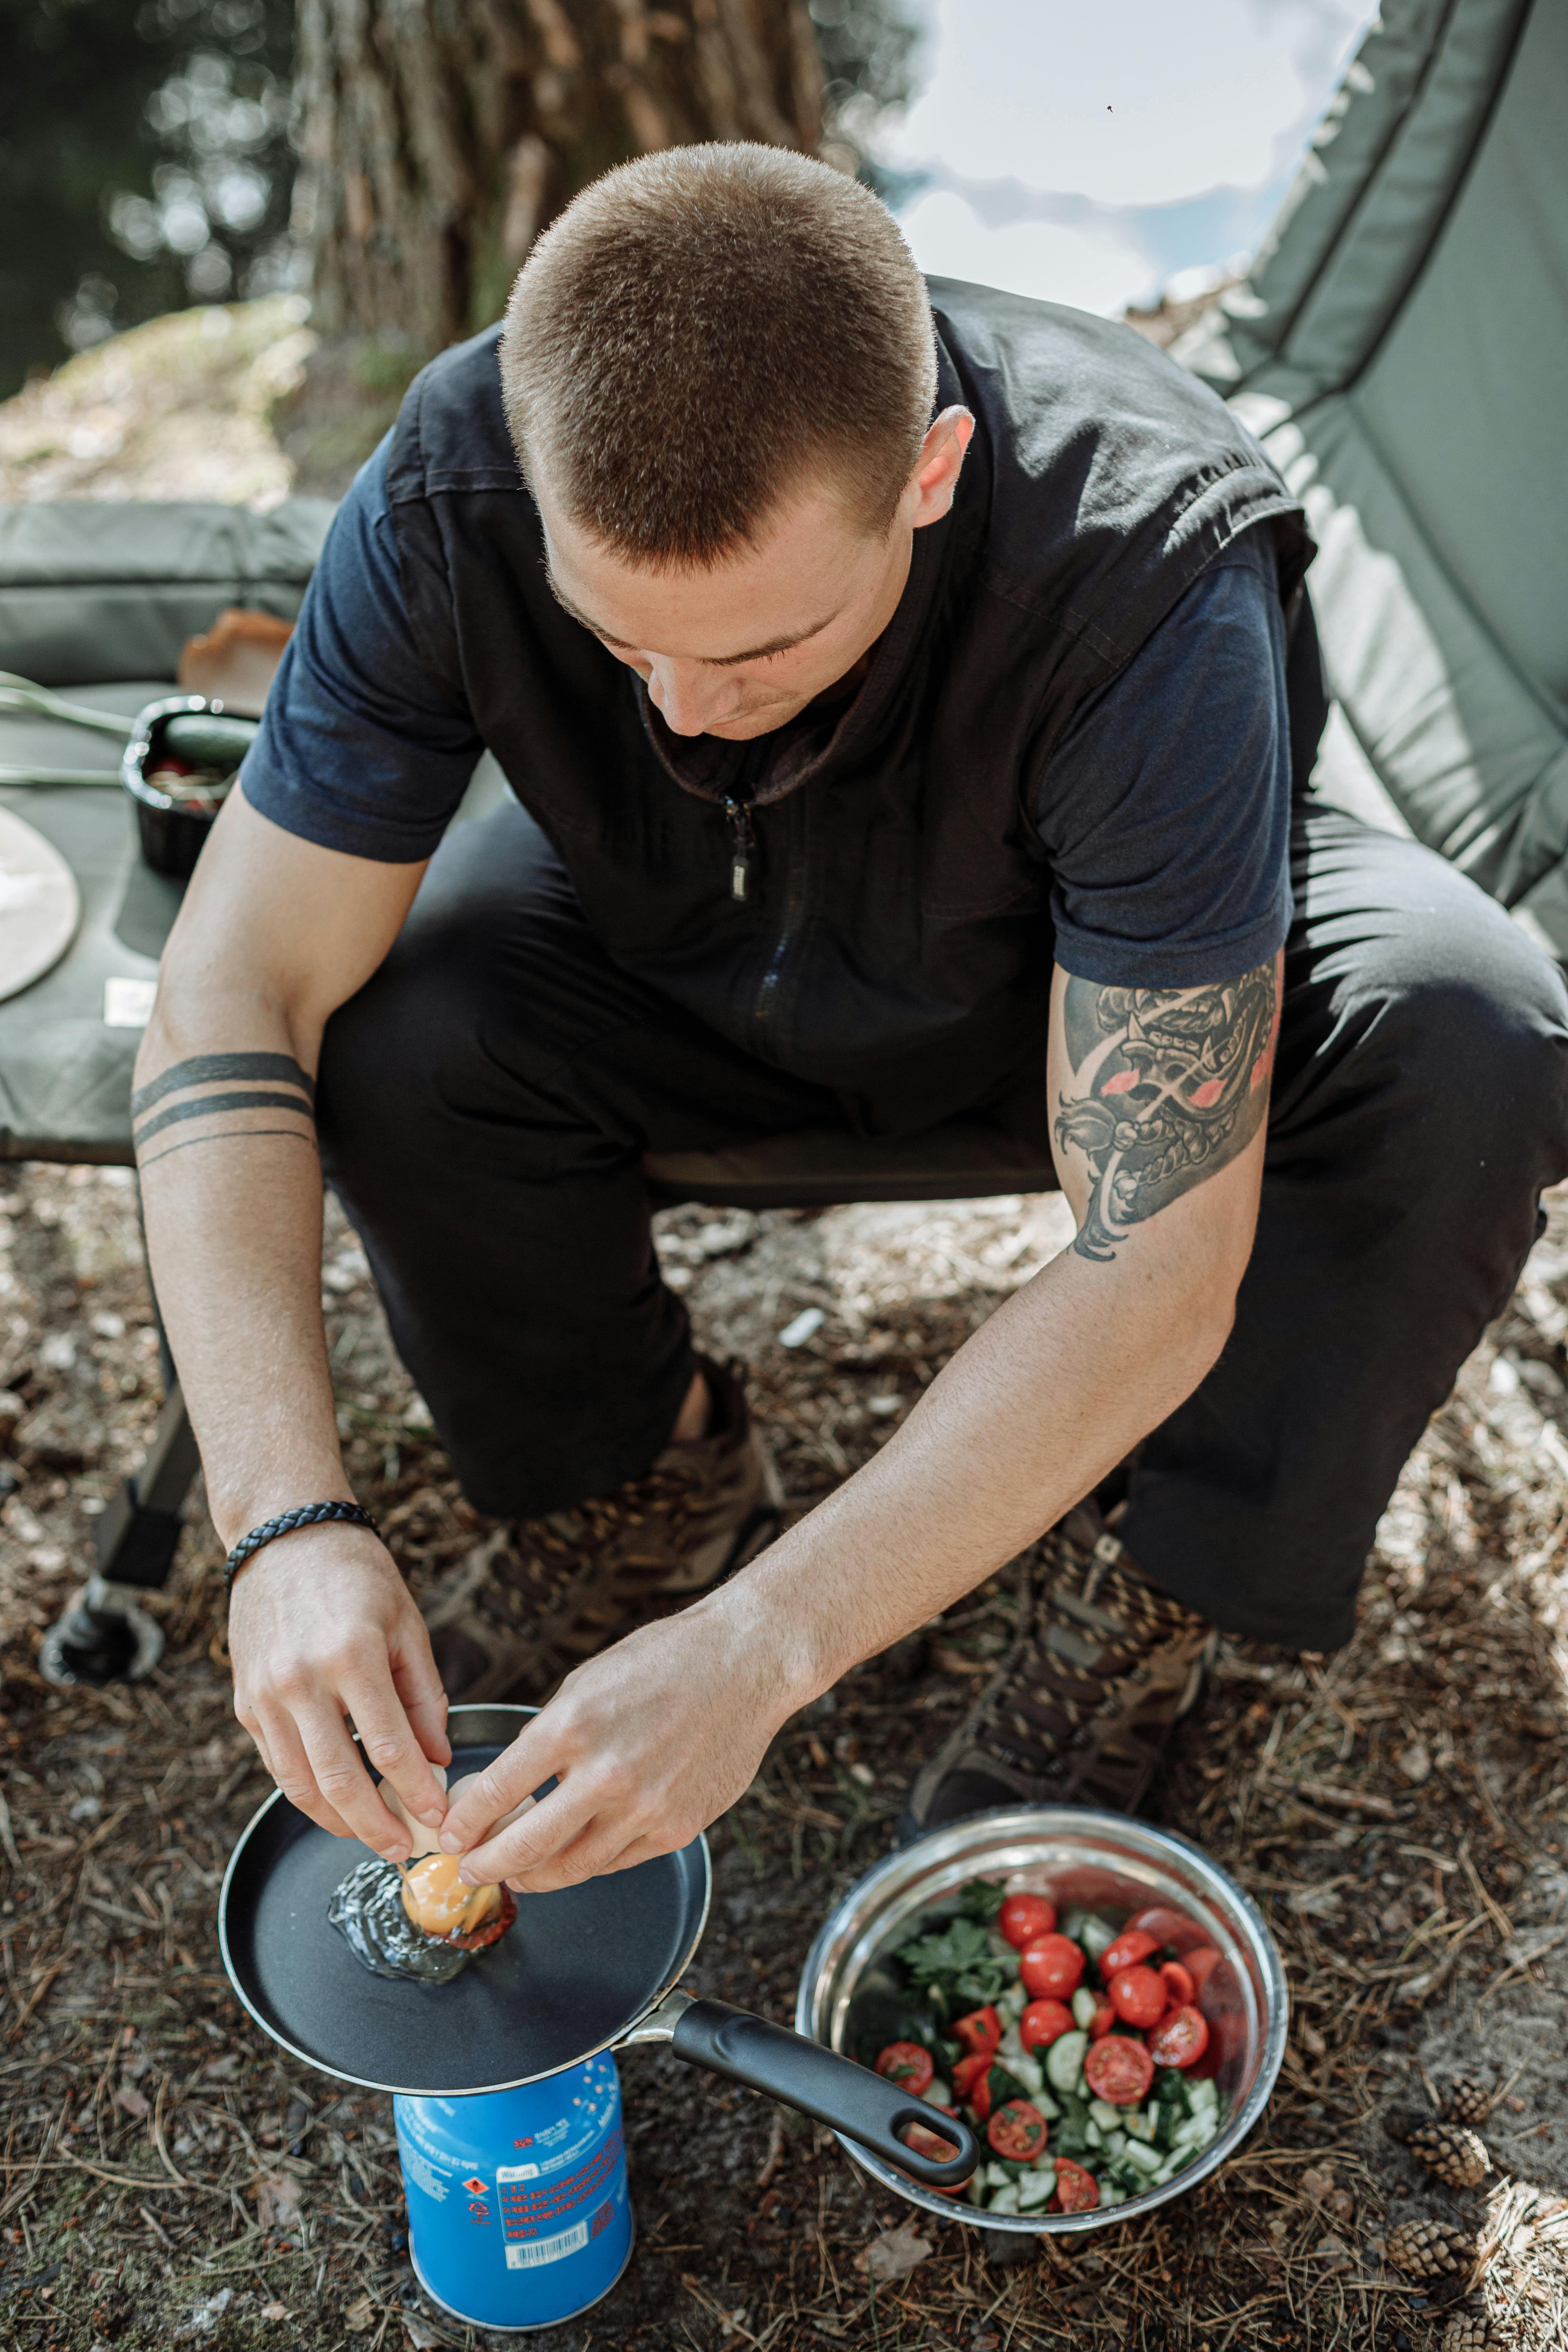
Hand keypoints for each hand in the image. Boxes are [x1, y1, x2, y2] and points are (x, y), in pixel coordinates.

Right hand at [229, 1524, 451, 1858]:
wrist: (285, 1538)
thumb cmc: (357, 1577)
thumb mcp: (406, 1626)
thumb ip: (423, 1697)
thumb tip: (438, 1760)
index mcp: (352, 1656)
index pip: (389, 1747)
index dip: (416, 1792)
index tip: (437, 1818)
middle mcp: (302, 1680)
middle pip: (340, 1779)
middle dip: (376, 1826)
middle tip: (402, 1851)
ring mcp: (266, 1694)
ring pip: (301, 1783)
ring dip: (338, 1821)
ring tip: (371, 1837)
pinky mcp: (246, 1702)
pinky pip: (277, 1764)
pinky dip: (307, 1793)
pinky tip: (335, 1804)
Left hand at [435, 1586, 802, 1891]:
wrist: (746, 1662)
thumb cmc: (667, 1660)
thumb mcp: (588, 1681)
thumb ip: (552, 1735)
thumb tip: (517, 1784)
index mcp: (573, 1725)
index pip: (498, 1791)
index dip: (465, 1823)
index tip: (451, 1837)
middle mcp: (607, 1773)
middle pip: (526, 1846)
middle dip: (487, 1867)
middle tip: (469, 1871)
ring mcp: (645, 1807)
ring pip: (572, 1866)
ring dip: (534, 1876)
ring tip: (515, 1875)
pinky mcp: (678, 1828)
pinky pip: (618, 1861)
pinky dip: (588, 1863)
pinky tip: (572, 1857)